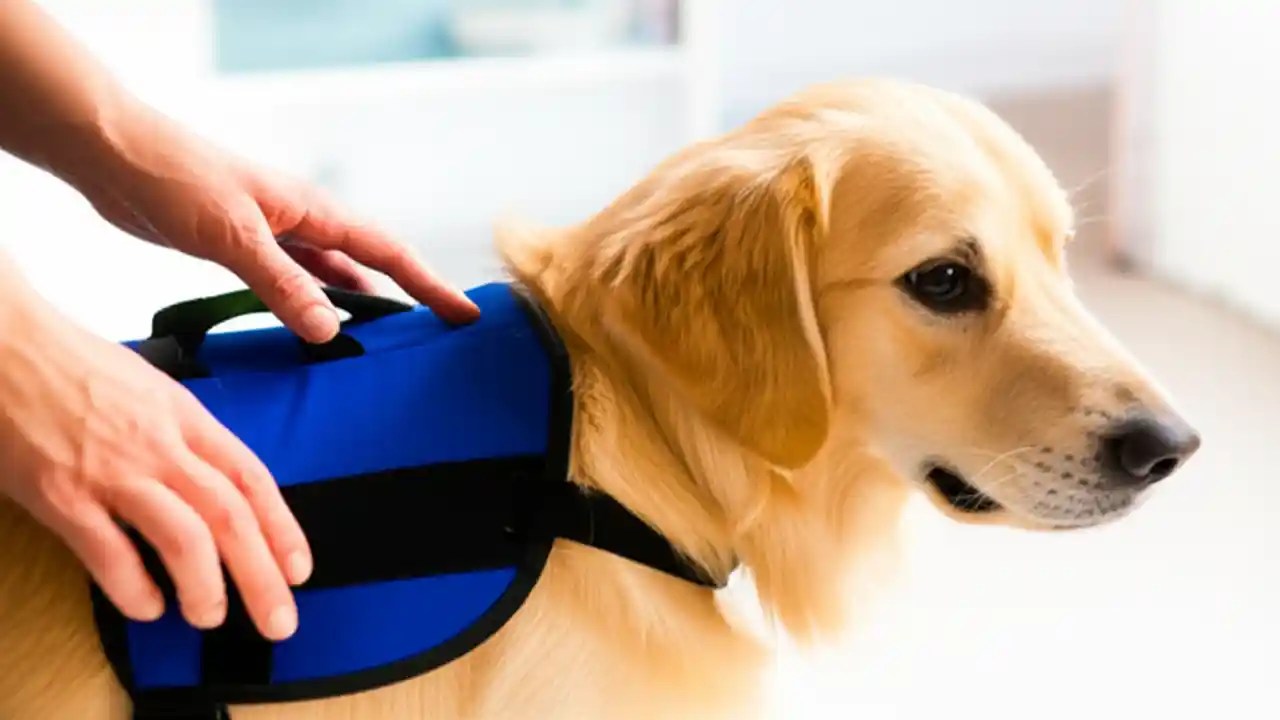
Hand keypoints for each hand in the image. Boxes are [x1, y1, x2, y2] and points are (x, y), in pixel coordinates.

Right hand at [0, 287, 308, 639]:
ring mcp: (112, 471)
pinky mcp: (60, 494)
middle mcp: (160, 445)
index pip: (251, 479)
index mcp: (186, 417)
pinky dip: (133, 587)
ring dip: (206, 586)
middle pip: (231, 517)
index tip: (300, 570)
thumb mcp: (149, 389)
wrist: (3, 342)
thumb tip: (215, 490)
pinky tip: (147, 607)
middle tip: (279, 622)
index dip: (282, 529)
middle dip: (262, 575)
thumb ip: (184, 437)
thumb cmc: (73, 365)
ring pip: (183, 537)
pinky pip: (109, 552)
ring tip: (210, 617)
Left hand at [68, 101, 479, 342]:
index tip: (463, 315)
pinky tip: (315, 332)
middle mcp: (303, 224)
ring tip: (384, 350)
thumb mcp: (233, 235)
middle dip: (407, 300)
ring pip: (333, 279)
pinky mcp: (245, 249)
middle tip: (435, 340)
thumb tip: (329, 331)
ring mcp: (276, 237)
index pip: (388, 253)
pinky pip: (295, 284)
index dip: (430, 285)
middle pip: (370, 268)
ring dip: (358, 310)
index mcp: (312, 211)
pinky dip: (312, 308)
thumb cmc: (175, 177)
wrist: (114, 155)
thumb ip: (282, 283)